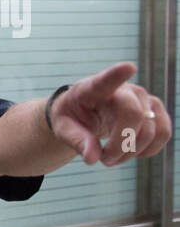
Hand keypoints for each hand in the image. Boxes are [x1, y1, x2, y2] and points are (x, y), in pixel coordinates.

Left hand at [52, 62, 170, 165]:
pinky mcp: (156, 111)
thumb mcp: (64, 129)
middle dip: (120, 146)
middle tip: (103, 159)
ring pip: (150, 130)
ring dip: (132, 152)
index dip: (118, 74)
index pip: (106, 80)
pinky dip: (148, 150)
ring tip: (113, 157)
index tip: (129, 67)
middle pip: (133, 116)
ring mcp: (144, 98)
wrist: (86, 113)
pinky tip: (130, 151)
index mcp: (93, 89)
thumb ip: (77, 141)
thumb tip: (92, 158)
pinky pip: (163, 134)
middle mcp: (124, 89)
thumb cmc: (73, 118)